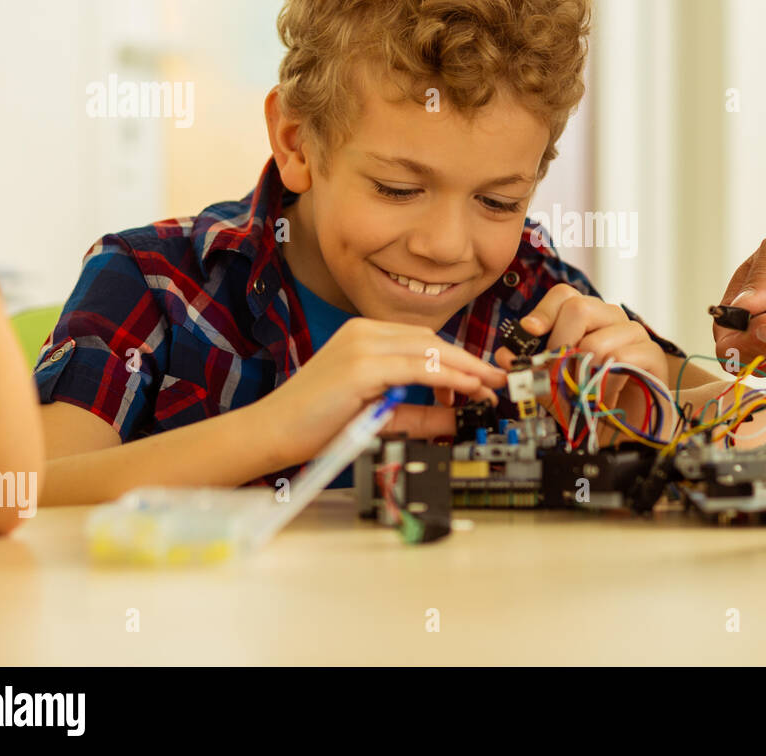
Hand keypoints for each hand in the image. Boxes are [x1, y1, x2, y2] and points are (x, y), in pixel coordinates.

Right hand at [257, 317, 505, 468]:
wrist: (271, 433)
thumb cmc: (316, 425)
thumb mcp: (380, 415)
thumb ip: (419, 413)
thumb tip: (458, 417)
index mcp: (365, 336)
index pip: (425, 341)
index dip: (458, 360)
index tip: (483, 379)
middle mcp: (364, 332)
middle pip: (432, 340)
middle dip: (468, 362)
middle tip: (495, 383)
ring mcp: (362, 345)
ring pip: (430, 349)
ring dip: (465, 369)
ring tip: (488, 388)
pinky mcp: (360, 365)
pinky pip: (418, 367)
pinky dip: (448, 377)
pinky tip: (468, 389)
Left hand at [494, 284, 669, 441]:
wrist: (623, 431)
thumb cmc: (589, 401)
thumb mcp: (550, 386)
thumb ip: (528, 370)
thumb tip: (504, 356)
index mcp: (588, 316)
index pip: (565, 295)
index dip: (544, 311)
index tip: (530, 331)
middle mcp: (612, 318)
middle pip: (580, 309)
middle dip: (560, 346)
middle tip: (559, 373)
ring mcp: (635, 334)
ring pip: (597, 341)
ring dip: (583, 375)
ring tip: (585, 392)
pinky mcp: (653, 355)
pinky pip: (622, 359)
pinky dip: (606, 384)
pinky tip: (607, 396)